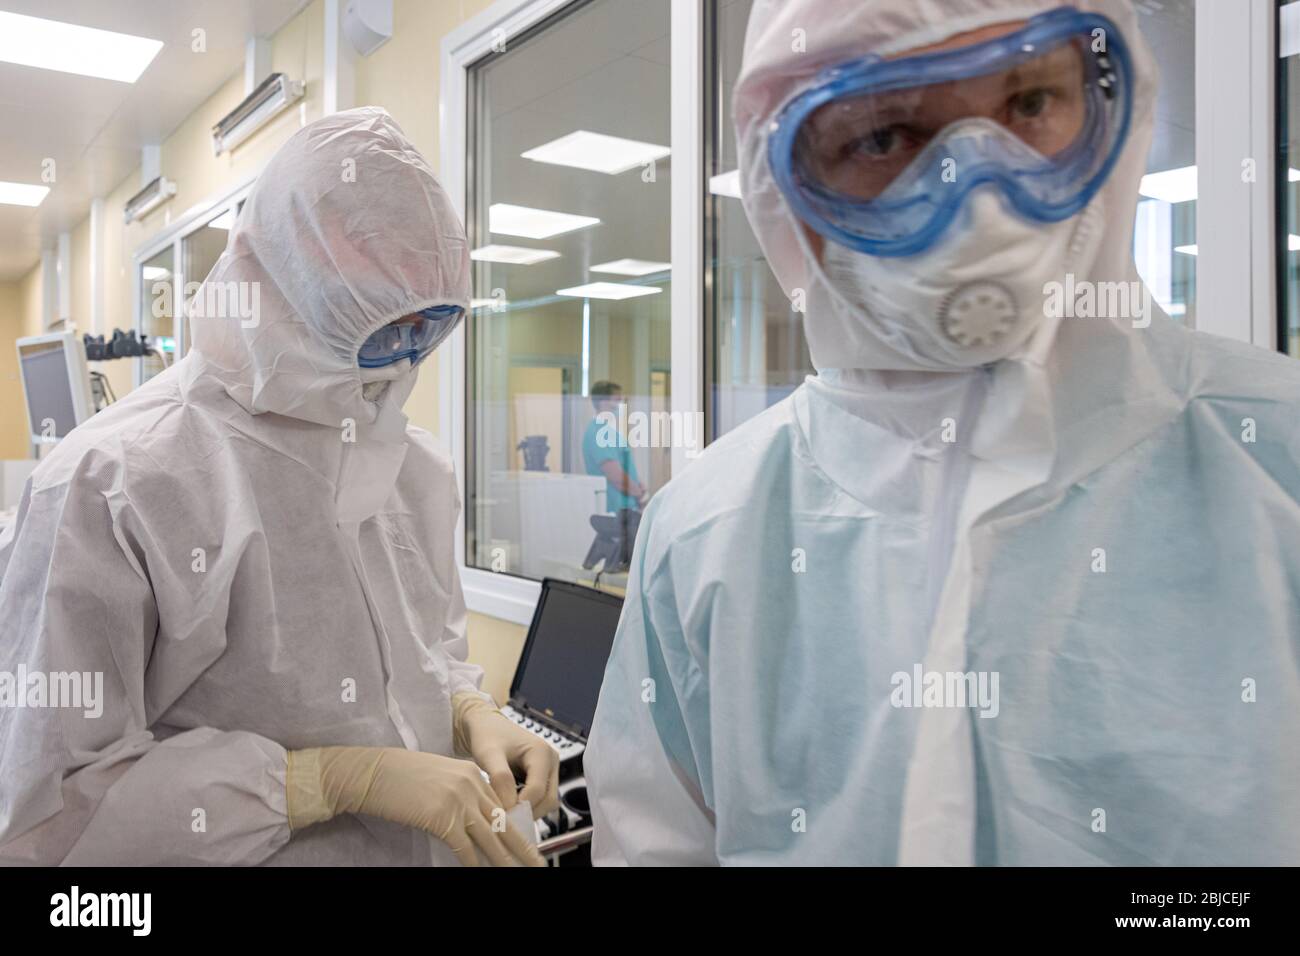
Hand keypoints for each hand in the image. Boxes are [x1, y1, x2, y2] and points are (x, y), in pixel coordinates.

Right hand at [286, 746, 542, 866]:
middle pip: (502, 822)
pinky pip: (465, 847)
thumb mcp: (439, 778)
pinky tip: (482, 872)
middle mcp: (470, 784)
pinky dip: (475, 863)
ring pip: (490, 837)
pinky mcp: (442, 817)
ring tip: (519, 872)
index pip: (500, 804)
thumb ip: (460, 793)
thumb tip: (473, 819)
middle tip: (537, 862)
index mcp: (471, 772)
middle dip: (522, 847)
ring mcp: (458, 800)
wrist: (373, 772)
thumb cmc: (399, 776)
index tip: (526, 842)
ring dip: (505, 860)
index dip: (514, 827)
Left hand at [453, 692, 559, 817]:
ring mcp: (549, 769)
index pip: (538, 790)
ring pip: (546, 802)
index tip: (500, 816)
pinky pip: (540, 798)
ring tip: (504, 813)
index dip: (520, 807)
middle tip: (503, 820)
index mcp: (541, 752)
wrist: (486, 726)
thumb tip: (509, 806)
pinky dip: (526, 806)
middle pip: (548, 799)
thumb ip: (500, 778)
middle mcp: (551, 761)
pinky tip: (508, 805)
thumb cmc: (487, 735)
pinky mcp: (543, 776)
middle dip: (527, 812)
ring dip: (528, 811)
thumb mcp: (489, 754)